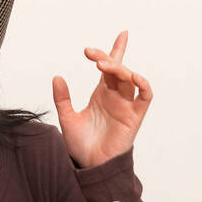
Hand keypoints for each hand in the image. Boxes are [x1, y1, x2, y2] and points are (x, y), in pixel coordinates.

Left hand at [52, 30, 151, 168]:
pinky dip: (142, 84)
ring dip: (120, 68)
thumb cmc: (81, 145)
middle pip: (117, 69)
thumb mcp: (67, 118)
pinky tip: (132, 77)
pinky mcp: (135, 115)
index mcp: (101, 94)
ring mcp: (126, 104)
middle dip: (107, 58)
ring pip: (129, 79)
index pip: (109, 67)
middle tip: (92, 55)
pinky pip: (145, 96)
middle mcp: (115, 96)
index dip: (115, 50)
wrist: (90, 165)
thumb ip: (62, 98)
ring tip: (103, 66)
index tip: (118, 36)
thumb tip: (57, 77)